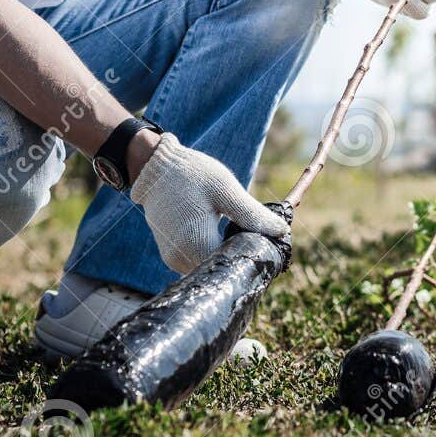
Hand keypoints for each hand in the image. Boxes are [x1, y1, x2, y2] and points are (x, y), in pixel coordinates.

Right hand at [129, 133, 288, 272]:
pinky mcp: (172, 255)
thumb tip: (281, 231)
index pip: (233, 265)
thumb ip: (251, 214)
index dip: (253, 256)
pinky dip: (214, 250)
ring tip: (242, 232)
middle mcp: (181, 259)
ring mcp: (174, 259)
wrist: (155, 169)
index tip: (268, 242)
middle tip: (259, 235)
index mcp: (196, 244)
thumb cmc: (190, 174)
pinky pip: (199, 260)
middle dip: (242, 254)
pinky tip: (224, 234)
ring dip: (227, 253)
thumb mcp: (225, 189)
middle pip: (222, 267)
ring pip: (210, 265)